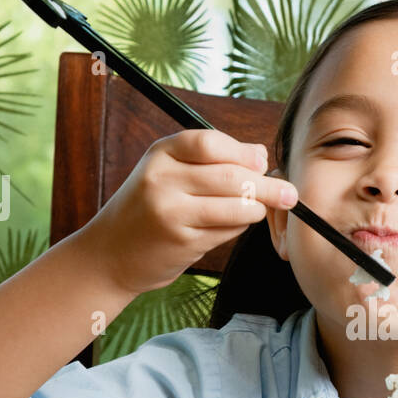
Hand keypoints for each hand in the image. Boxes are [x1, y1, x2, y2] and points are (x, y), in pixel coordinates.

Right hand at [77, 129, 297, 296]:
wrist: (109, 254)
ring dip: (257, 209)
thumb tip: (259, 153)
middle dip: (267, 186)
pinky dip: (239, 227)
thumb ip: (208, 160)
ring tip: (257, 209)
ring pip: (236, 206)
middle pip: (231, 176)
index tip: (262, 161)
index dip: (243, 152)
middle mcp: (162, 180)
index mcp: (160, 154)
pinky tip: (232, 225)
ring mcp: (172, 212)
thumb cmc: (147, 209)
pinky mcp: (182, 242)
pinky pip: (228, 230)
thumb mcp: (166, 172)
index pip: (210, 142)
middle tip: (288, 193)